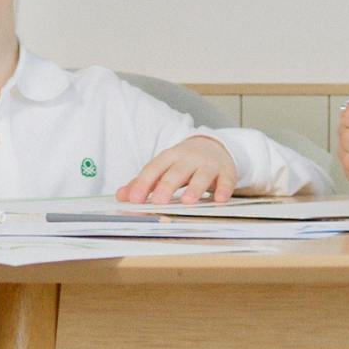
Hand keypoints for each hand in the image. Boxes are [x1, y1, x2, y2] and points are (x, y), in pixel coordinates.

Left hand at [117, 135, 240, 206]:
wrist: (213, 147)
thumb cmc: (183, 163)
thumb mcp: (163, 168)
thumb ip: (143, 182)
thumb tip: (121, 196)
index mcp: (169, 157)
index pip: (154, 169)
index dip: (143, 183)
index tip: (134, 199)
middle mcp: (188, 159)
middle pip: (176, 172)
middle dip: (167, 186)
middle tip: (158, 201)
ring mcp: (208, 165)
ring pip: (201, 175)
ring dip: (195, 188)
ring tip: (189, 201)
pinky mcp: (226, 171)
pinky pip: (226, 180)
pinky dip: (224, 189)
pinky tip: (220, 199)